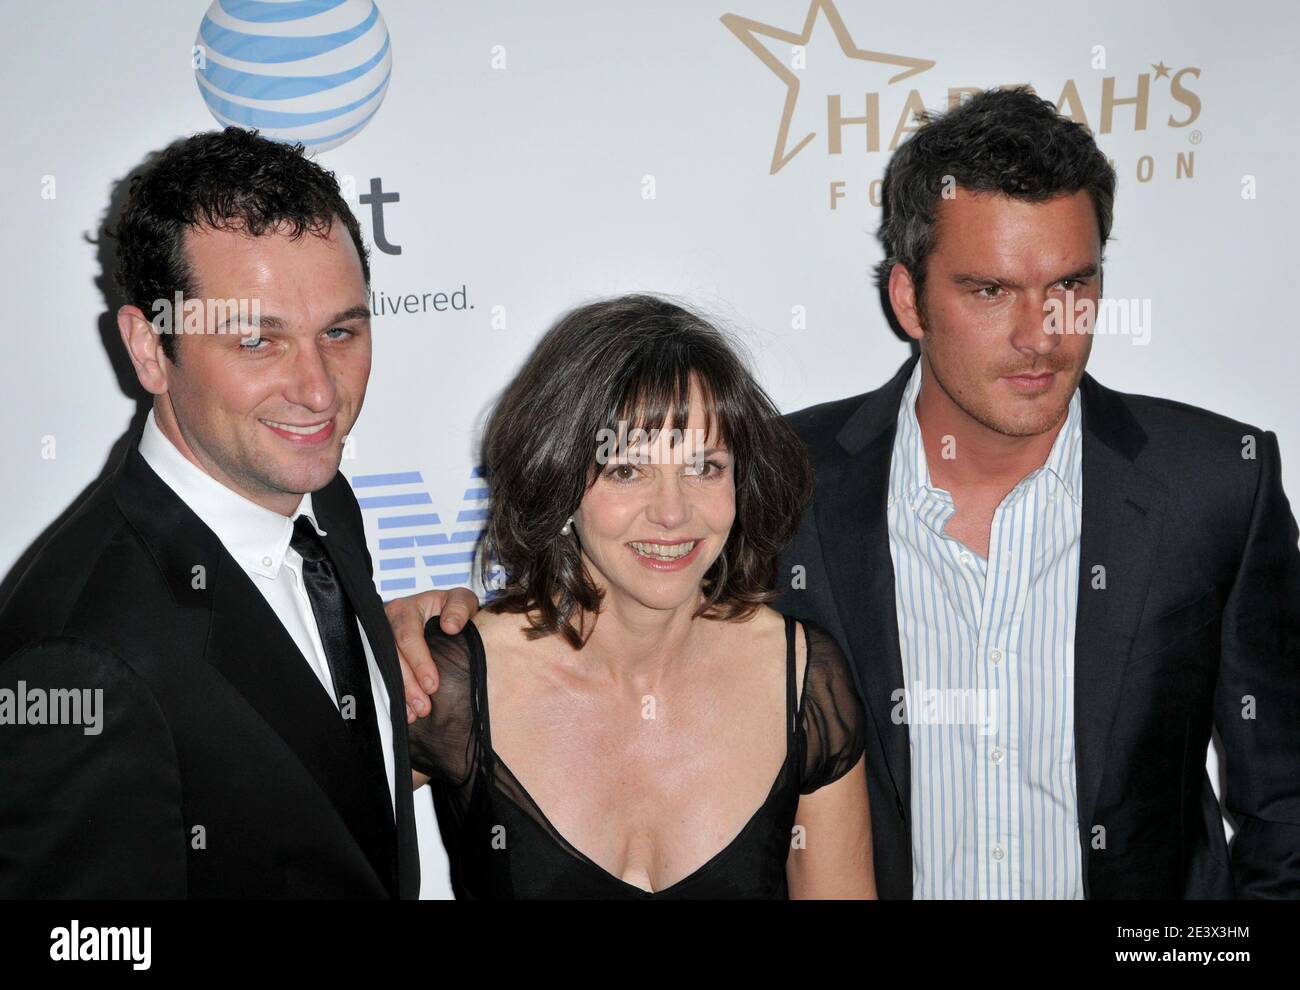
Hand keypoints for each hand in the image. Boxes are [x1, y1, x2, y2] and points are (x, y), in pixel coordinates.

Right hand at [385, 587, 478, 722]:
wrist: (444, 614)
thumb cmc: (452, 608)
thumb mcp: (461, 600)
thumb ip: (460, 608)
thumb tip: (451, 626)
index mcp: (406, 609)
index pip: (408, 637)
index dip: (419, 662)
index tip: (433, 685)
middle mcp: (388, 624)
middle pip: (393, 657)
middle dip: (408, 685)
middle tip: (424, 707)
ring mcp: (382, 641)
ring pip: (386, 670)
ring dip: (401, 694)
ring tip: (415, 714)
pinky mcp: (382, 655)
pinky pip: (384, 677)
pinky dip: (397, 695)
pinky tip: (407, 711)